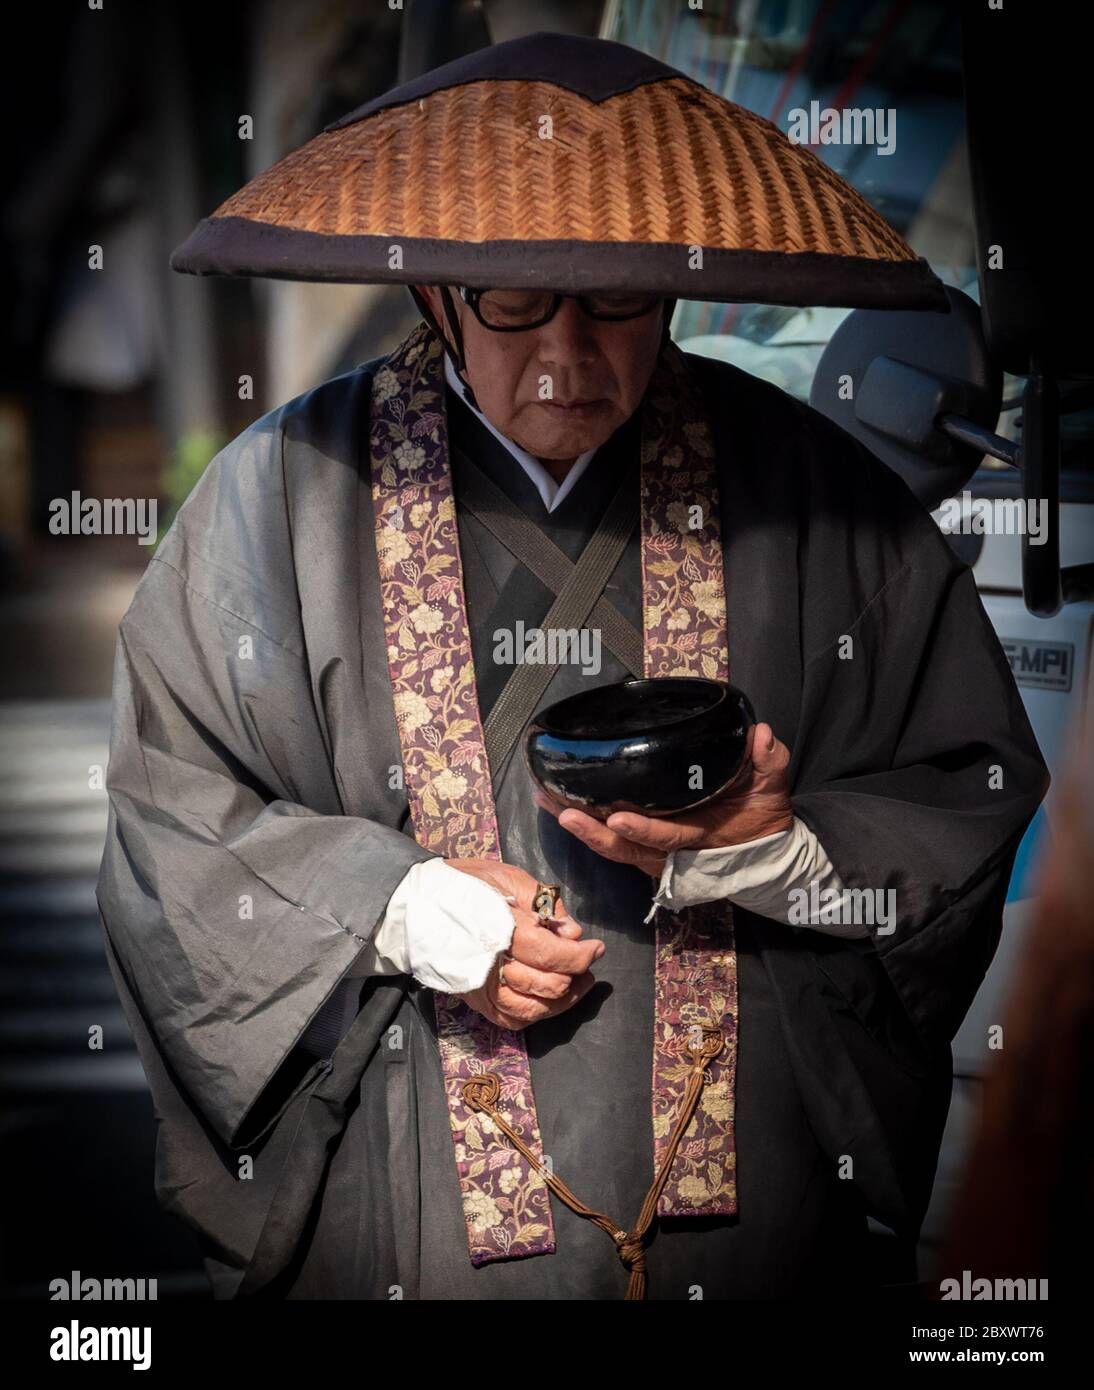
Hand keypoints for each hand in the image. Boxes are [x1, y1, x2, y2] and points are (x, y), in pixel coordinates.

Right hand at [444, 859, 604, 1029]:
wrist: (417, 904)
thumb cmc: (465, 885)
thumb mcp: (508, 876)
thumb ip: (544, 903)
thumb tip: (572, 931)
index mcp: (501, 932)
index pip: (553, 955)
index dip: (582, 955)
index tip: (596, 947)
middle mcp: (491, 966)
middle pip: (548, 985)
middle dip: (578, 975)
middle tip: (588, 961)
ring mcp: (481, 988)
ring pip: (534, 1009)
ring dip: (564, 999)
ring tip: (578, 982)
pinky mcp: (475, 1000)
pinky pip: (512, 1020)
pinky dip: (536, 1013)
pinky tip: (549, 998)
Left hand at [532, 721, 792, 874]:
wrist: (763, 849)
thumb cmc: (763, 816)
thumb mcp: (773, 788)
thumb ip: (768, 762)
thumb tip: (762, 736)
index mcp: (700, 837)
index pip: (667, 838)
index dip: (644, 831)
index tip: (618, 818)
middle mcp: (671, 851)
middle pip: (626, 848)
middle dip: (592, 833)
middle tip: (562, 811)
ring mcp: (655, 853)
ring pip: (613, 847)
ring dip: (580, 828)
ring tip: (549, 802)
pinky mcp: (645, 848)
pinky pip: (611, 842)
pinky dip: (585, 827)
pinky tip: (559, 805)